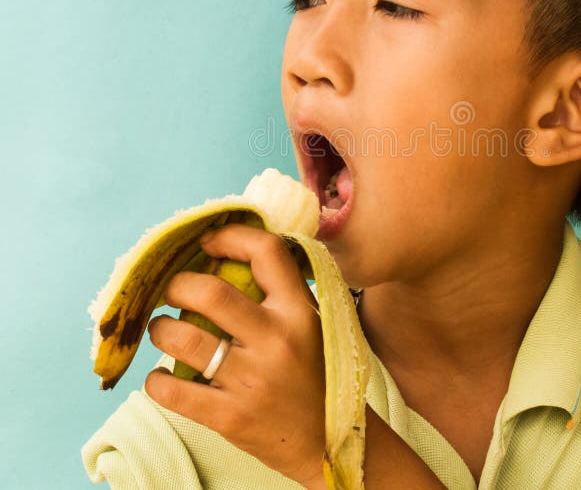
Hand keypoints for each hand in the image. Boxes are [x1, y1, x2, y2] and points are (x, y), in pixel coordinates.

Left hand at [145, 223, 326, 487]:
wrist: (328, 441)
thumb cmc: (314, 374)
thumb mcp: (310, 324)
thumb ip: (278, 294)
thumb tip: (225, 258)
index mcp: (299, 310)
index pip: (266, 252)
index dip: (230, 236)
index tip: (208, 243)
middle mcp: (276, 340)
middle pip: (210, 292)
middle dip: (177, 284)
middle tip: (172, 290)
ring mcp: (251, 380)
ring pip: (183, 338)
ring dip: (160, 328)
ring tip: (162, 329)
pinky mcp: (230, 417)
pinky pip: (172, 391)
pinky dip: (155, 380)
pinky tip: (161, 376)